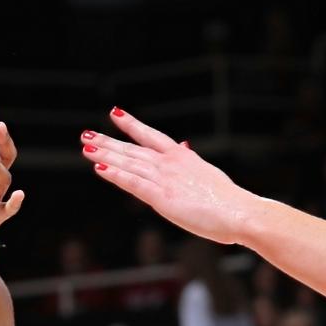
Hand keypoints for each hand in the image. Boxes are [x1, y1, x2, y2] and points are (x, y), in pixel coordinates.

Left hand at [82, 108, 256, 244]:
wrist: (240, 212)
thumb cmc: (228, 201)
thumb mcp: (208, 174)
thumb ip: (192, 162)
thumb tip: (185, 148)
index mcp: (183, 157)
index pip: (151, 136)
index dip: (132, 124)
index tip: (115, 113)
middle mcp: (170, 164)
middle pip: (133, 149)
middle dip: (108, 142)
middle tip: (87, 134)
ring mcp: (165, 179)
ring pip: (129, 163)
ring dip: (105, 155)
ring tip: (86, 147)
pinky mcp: (162, 197)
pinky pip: (133, 184)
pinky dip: (115, 175)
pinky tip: (99, 168)